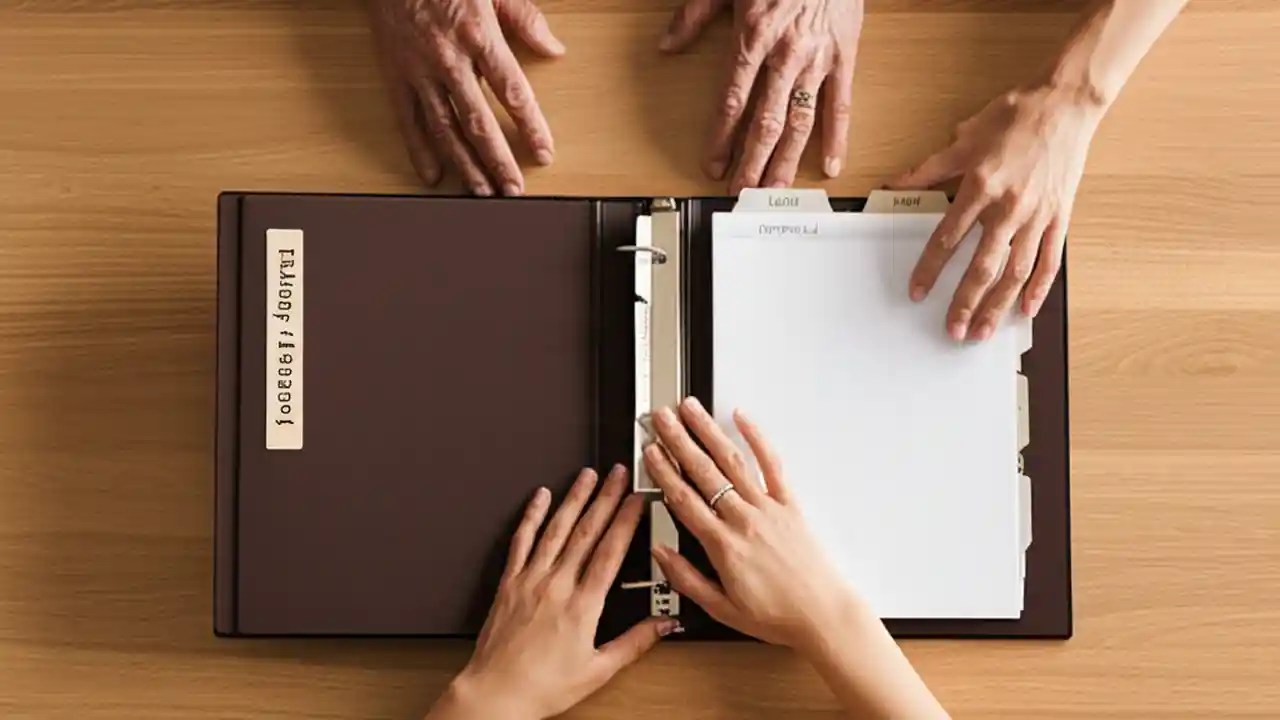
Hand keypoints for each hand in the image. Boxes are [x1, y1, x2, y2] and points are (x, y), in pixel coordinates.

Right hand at [367, 0, 562, 195]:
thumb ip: (526, 19)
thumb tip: (554, 49)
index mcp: (479, 36)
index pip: (512, 92)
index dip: (531, 127)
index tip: (543, 153)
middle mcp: (449, 59)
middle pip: (478, 122)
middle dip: (498, 161)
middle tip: (513, 190)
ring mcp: (419, 71)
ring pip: (445, 128)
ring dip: (465, 165)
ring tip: (482, 192)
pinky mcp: (395, 75)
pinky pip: (408, 120)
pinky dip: (419, 151)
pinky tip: (434, 175)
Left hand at [430, 467, 677, 719]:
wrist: (496, 693)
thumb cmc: (542, 686)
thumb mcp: (599, 670)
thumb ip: (635, 643)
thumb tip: (663, 625)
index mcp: (582, 606)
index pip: (610, 551)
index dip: (626, 520)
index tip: (637, 500)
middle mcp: (556, 586)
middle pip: (586, 532)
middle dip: (605, 498)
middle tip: (618, 474)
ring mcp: (530, 581)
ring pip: (556, 529)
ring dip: (573, 499)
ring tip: (586, 475)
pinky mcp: (509, 583)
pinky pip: (521, 541)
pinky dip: (531, 516)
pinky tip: (539, 497)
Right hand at [641, 398, 860, 647]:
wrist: (822, 614)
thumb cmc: (777, 615)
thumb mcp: (721, 609)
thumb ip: (686, 579)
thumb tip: (661, 553)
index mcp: (723, 546)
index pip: (684, 500)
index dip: (663, 472)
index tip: (650, 453)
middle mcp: (743, 520)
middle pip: (703, 472)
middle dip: (678, 440)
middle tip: (661, 418)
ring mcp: (768, 508)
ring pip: (732, 461)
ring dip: (708, 431)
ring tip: (691, 409)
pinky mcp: (790, 504)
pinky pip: (772, 464)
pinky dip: (757, 438)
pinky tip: (742, 418)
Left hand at [660, 0, 863, 190]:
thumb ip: (693, 16)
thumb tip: (667, 44)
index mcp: (752, 38)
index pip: (732, 102)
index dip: (721, 139)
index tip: (713, 164)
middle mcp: (784, 55)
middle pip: (766, 122)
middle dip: (752, 163)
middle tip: (741, 191)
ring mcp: (817, 59)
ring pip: (800, 122)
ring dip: (787, 161)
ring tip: (775, 189)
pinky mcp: (844, 57)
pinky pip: (841, 104)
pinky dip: (838, 137)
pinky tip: (831, 164)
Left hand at [888, 83, 1103, 340]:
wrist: (1066, 103)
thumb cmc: (1015, 116)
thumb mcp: (964, 138)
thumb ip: (928, 169)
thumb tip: (894, 183)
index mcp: (981, 187)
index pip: (948, 238)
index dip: (930, 268)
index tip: (917, 292)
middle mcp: (1009, 208)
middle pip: (983, 266)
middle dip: (965, 302)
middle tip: (952, 329)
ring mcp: (1038, 216)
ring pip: (1016, 272)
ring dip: (998, 305)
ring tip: (983, 331)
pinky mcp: (1060, 217)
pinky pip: (1050, 260)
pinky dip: (1039, 287)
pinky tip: (1027, 309)